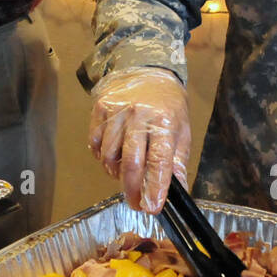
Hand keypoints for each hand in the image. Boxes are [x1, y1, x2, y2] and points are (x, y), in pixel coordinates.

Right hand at [88, 67, 190, 213]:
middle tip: (135, 203)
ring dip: (115, 172)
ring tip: (125, 173)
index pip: (159, 161)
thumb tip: (176, 190)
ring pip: (108, 156)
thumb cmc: (167, 104)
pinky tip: (112, 156)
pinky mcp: (100, 108)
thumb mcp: (182, 129)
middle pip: (130, 163)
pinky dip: (101, 157)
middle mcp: (139, 115)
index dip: (154, 187)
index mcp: (165, 121)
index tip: (151, 207)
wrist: (146, 68)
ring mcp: (116, 111)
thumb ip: (177, 160)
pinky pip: (95, 143)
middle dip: (132, 189)